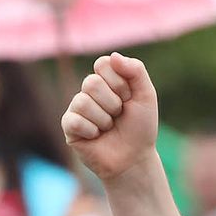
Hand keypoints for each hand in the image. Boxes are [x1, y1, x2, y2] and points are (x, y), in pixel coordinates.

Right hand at [62, 53, 159, 181]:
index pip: (103, 64)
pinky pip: (74, 120)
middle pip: (91, 82)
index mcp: (106, 79)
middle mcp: (89, 91)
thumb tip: (113, 56)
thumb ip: (136, 71)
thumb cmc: (140, 128)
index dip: (120, 83)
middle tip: (119, 116)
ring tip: (109, 128)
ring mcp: (77, 108)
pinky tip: (97, 137)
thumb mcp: (146, 96)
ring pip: (82, 101)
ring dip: (104, 119)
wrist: (134, 159)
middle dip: (113, 103)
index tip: (129, 98)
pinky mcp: (69, 126)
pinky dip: (92, 130)